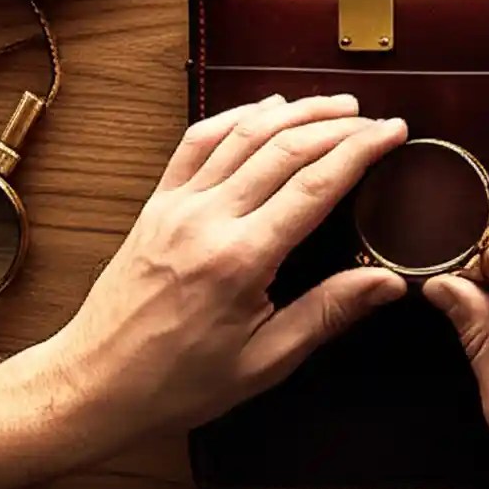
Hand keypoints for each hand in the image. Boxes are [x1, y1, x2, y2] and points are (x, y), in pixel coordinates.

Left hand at [45, 94, 408, 449]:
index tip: (393, 131)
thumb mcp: (264, 361)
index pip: (315, 185)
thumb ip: (327, 313)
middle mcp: (206, 220)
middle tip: (374, 118)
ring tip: (333, 104)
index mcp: (239, 260)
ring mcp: (175, 206)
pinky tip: (262, 111)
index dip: (361, 150)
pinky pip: (196, 143)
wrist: (95, 384)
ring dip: (293, 111)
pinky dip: (235, 119)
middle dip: (336, 124)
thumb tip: (385, 283)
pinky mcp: (156, 205)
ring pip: (242, 135)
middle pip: (283, 148)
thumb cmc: (175, 383)